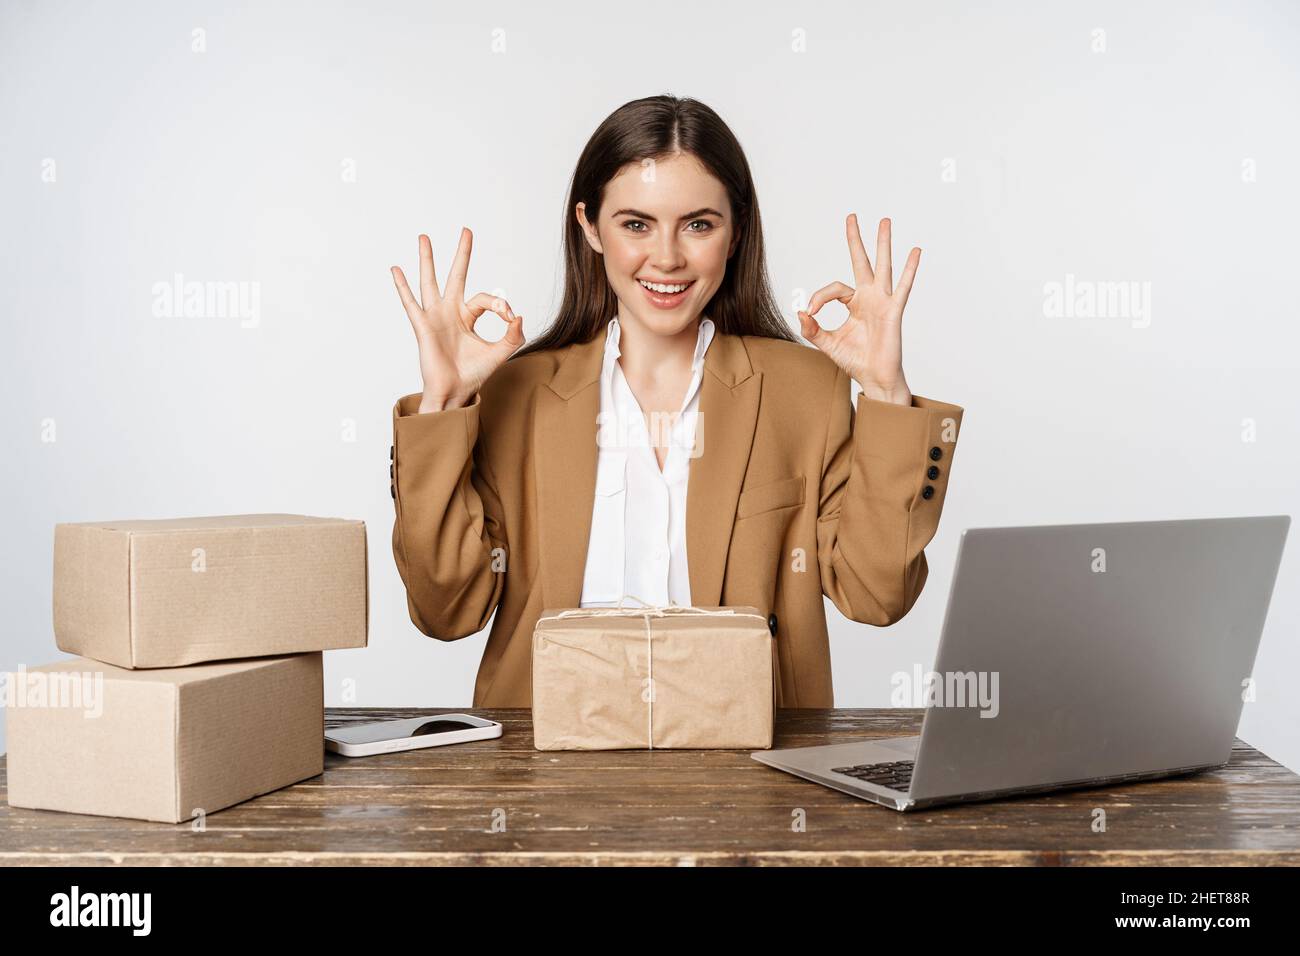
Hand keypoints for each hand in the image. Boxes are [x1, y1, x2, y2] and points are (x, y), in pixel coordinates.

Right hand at [391, 228, 524, 411]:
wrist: (456, 392)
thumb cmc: (473, 374)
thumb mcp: (500, 353)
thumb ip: (512, 336)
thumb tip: (519, 317)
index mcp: (468, 316)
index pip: (486, 299)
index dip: (501, 305)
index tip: (510, 317)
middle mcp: (451, 312)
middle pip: (457, 276)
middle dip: (462, 254)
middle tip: (467, 231)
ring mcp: (435, 317)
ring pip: (430, 282)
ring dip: (427, 259)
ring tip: (424, 237)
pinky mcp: (423, 327)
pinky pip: (411, 303)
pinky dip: (402, 286)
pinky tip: (396, 269)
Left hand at [798, 214, 917, 405]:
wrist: (874, 378)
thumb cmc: (855, 361)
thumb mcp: (827, 343)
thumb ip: (812, 328)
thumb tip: (800, 312)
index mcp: (854, 304)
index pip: (834, 288)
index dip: (820, 297)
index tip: (811, 312)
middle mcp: (869, 298)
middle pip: (861, 262)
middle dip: (856, 240)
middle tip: (851, 216)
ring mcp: (883, 302)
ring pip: (883, 267)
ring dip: (883, 243)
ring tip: (884, 221)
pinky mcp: (894, 311)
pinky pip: (903, 287)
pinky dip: (910, 269)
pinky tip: (915, 251)